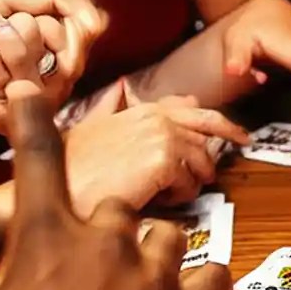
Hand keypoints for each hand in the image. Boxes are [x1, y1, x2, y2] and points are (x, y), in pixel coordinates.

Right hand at [0, 81, 229, 289]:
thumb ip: (7, 277)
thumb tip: (11, 269)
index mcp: (44, 242)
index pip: (38, 162)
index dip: (32, 119)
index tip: (30, 88)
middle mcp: (103, 244)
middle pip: (119, 207)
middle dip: (109, 236)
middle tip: (95, 284)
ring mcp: (153, 276)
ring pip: (168, 236)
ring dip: (154, 260)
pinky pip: (212, 273)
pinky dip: (201, 283)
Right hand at [64, 94, 249, 214]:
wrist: (50, 190)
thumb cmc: (65, 169)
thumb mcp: (90, 131)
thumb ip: (113, 110)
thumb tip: (122, 89)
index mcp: (140, 110)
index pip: (192, 110)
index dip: (219, 123)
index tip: (240, 135)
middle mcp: (155, 117)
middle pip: (207, 131)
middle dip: (219, 149)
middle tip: (231, 158)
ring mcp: (161, 136)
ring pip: (200, 163)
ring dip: (190, 182)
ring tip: (167, 194)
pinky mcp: (164, 160)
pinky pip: (189, 184)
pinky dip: (177, 198)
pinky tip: (154, 200)